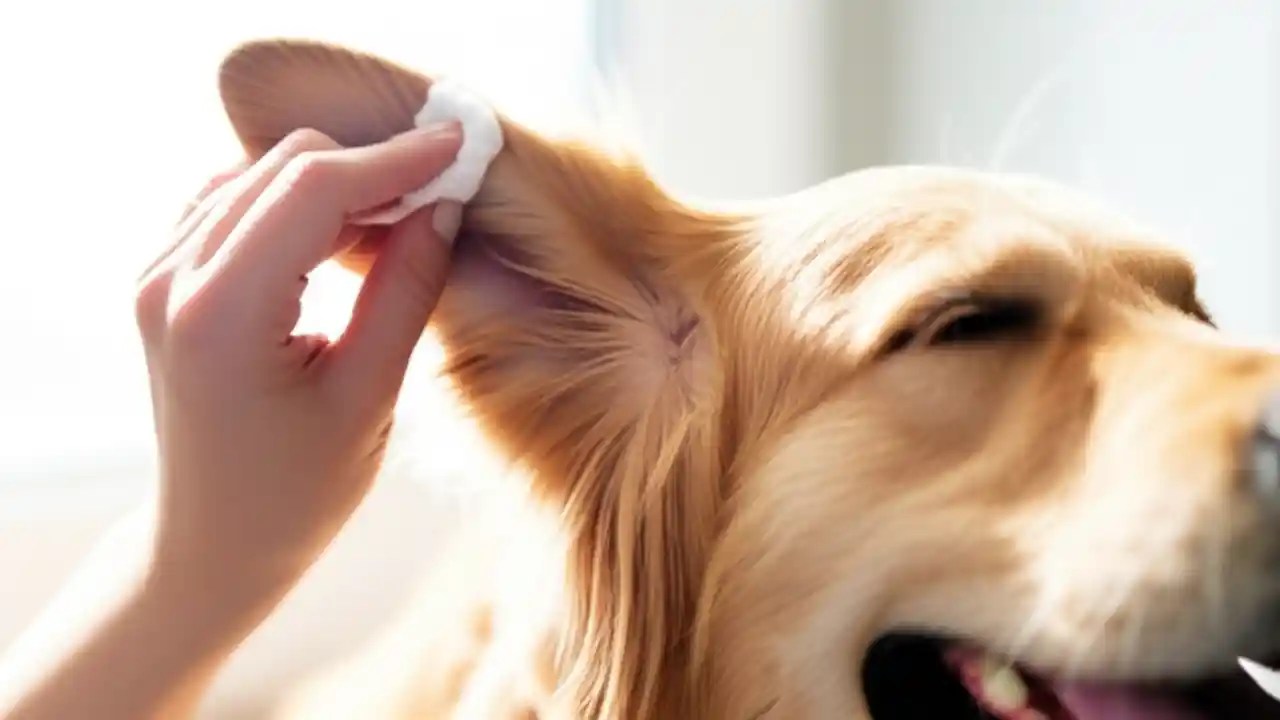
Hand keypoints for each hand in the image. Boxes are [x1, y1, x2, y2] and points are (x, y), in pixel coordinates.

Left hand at [135, 123, 461, 608]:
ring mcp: (159, 276)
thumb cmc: (296, 495)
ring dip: (337, 184)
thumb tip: (442, 209)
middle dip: (370, 168)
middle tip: (441, 197)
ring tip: (401, 223)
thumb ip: (404, 291)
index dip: (394, 158)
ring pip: (259, 174)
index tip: (460, 145)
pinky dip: (298, 204)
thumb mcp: (368, 397)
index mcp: (219, 313)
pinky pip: (235, 203)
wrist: (215, 543)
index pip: (312, 188)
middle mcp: (171, 279)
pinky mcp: (166, 281)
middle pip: (283, 165)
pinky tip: (345, 236)